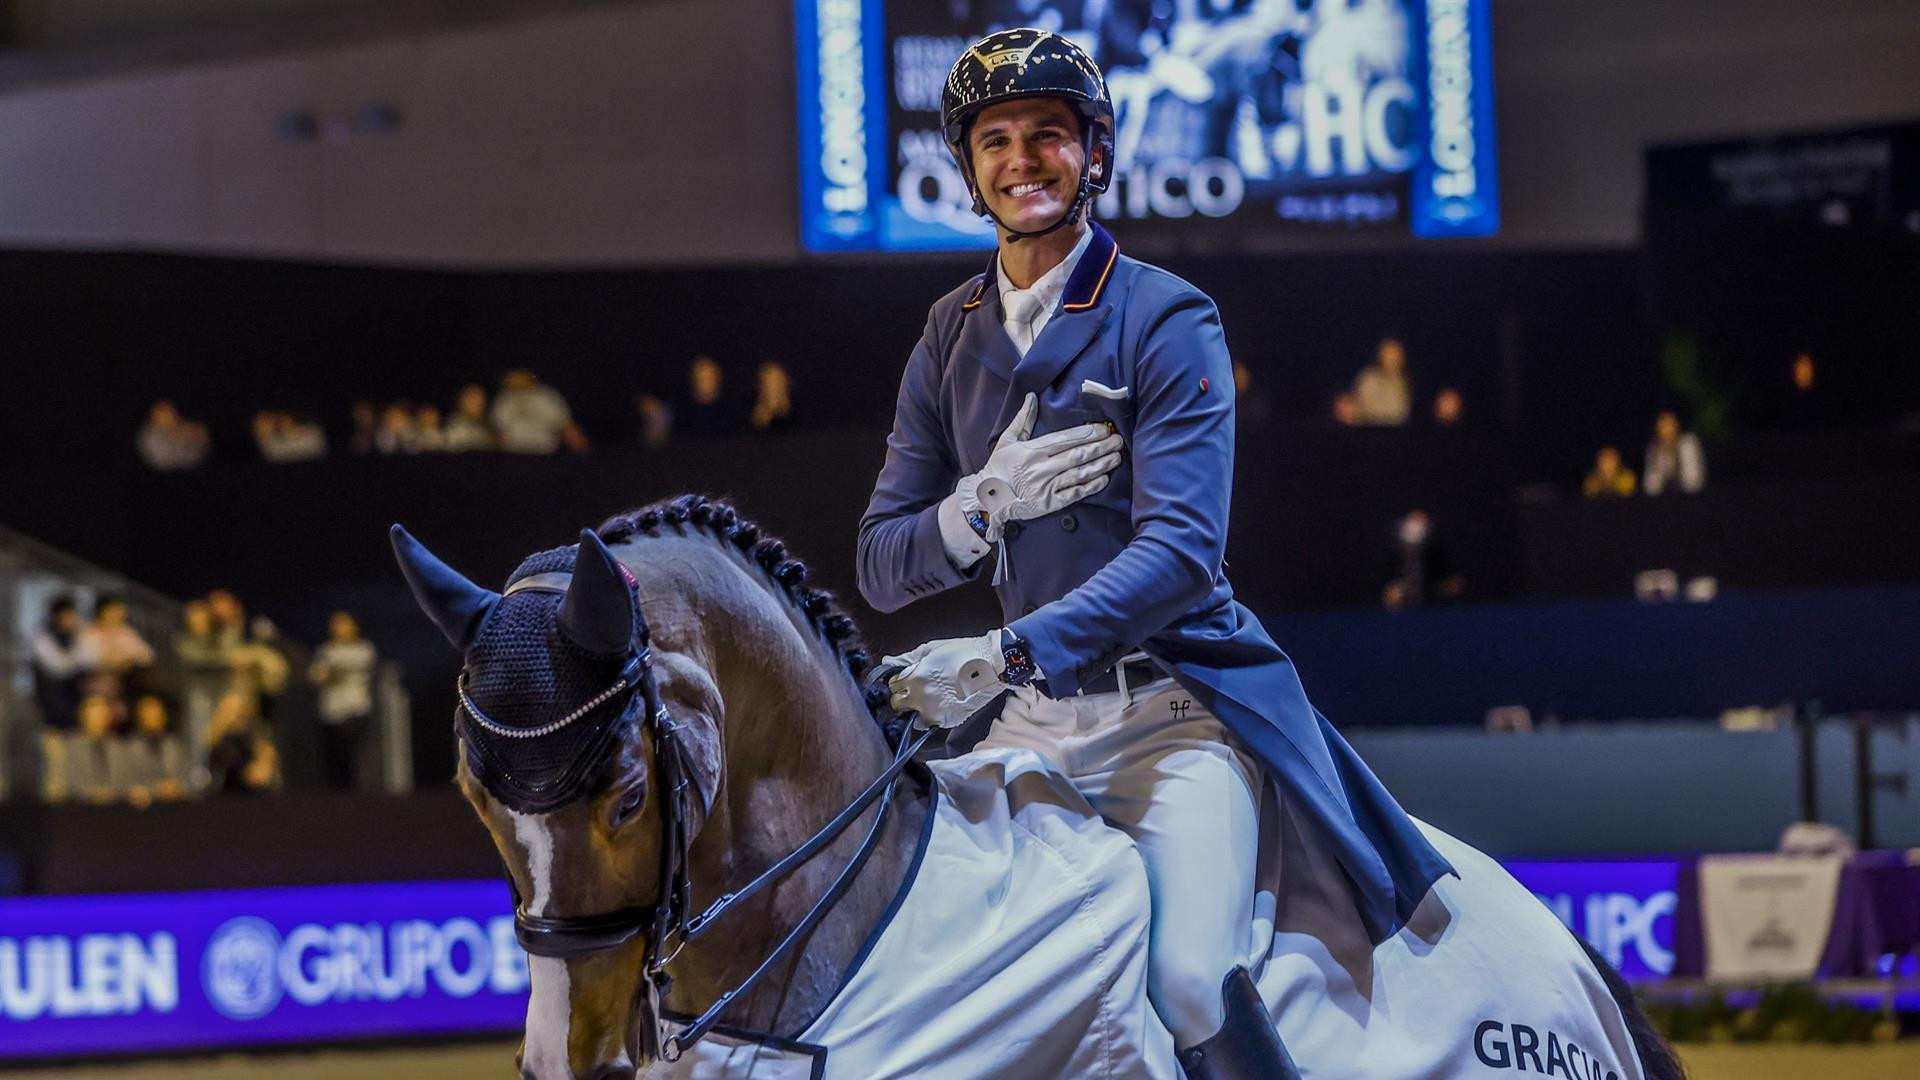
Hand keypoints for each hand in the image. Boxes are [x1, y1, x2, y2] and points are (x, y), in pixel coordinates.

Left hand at [883, 630, 1009, 728]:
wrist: (991, 663)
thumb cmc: (962, 652)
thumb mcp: (931, 649)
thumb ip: (907, 658)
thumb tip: (887, 660)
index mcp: (916, 677)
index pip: (893, 685)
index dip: (898, 681)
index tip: (905, 678)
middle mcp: (922, 697)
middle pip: (897, 703)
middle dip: (902, 696)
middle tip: (913, 690)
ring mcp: (935, 711)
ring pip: (911, 717)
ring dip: (915, 708)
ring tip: (926, 699)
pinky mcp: (947, 720)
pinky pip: (928, 724)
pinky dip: (928, 717)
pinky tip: (936, 706)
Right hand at [959, 394, 1121, 540]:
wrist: (987, 498)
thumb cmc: (998, 467)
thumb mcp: (1007, 440)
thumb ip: (1023, 418)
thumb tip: (1032, 396)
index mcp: (1033, 450)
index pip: (1066, 439)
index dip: (1088, 433)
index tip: (1104, 428)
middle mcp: (1042, 467)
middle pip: (1078, 455)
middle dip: (1101, 447)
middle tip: (1118, 440)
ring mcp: (1047, 487)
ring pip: (1079, 474)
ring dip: (1101, 465)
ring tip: (1117, 457)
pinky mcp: (1049, 504)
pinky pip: (1074, 494)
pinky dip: (1090, 487)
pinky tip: (1104, 479)